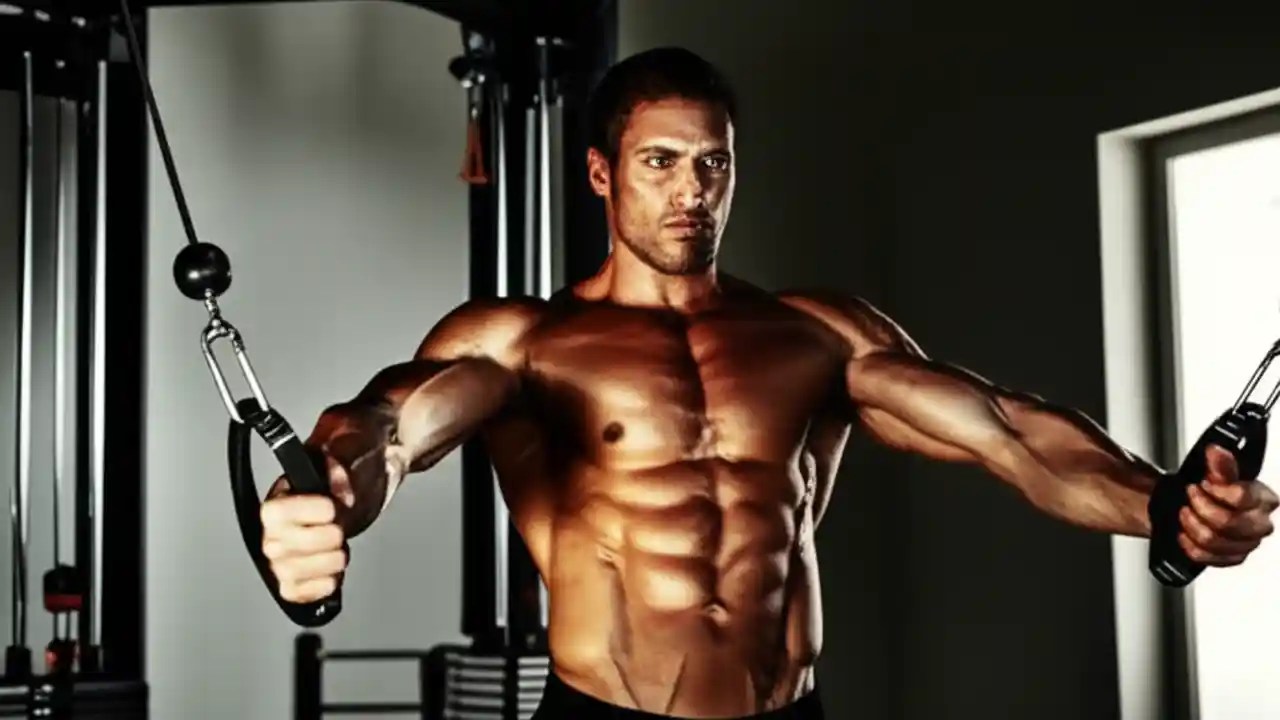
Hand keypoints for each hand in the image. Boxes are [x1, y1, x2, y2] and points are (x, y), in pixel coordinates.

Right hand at [261, 477, 348, 603]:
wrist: (334, 520)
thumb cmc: (329, 496)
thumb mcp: (334, 470)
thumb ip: (337, 471)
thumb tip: (342, 489)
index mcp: (273, 507)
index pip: (285, 512)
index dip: (319, 510)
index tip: (332, 507)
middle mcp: (269, 539)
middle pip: (307, 543)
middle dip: (334, 535)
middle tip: (338, 529)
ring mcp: (277, 566)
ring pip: (306, 571)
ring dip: (333, 560)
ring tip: (336, 550)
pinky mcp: (289, 588)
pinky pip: (306, 595)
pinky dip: (327, 583)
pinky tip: (331, 569)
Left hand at [1178, 445, 1279, 566]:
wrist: (1200, 505)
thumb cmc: (1213, 488)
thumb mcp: (1216, 472)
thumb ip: (1220, 464)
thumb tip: (1216, 451)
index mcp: (1264, 499)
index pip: (1243, 498)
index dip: (1217, 490)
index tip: (1204, 483)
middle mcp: (1260, 524)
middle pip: (1229, 522)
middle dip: (1202, 507)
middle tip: (1191, 496)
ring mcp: (1247, 544)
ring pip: (1214, 541)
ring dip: (1192, 524)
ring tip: (1185, 512)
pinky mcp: (1232, 559)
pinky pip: (1207, 558)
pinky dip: (1189, 544)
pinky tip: (1185, 533)